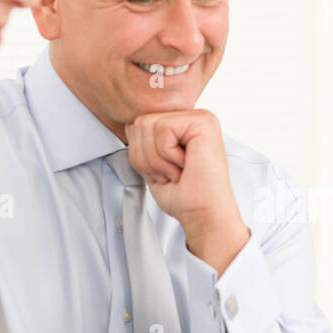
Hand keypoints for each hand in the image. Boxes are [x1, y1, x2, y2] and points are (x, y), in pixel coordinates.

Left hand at [124, 109, 249, 272]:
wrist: (204, 214)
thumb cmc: (185, 196)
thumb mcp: (154, 165)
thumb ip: (144, 141)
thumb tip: (129, 125)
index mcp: (182, 127)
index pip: (139, 124)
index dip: (140, 154)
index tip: (163, 173)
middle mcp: (192, 118)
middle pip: (141, 122)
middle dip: (146, 157)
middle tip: (170, 174)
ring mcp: (199, 118)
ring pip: (149, 124)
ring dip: (157, 158)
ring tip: (177, 171)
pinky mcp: (203, 122)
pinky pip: (163, 128)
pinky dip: (167, 155)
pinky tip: (185, 165)